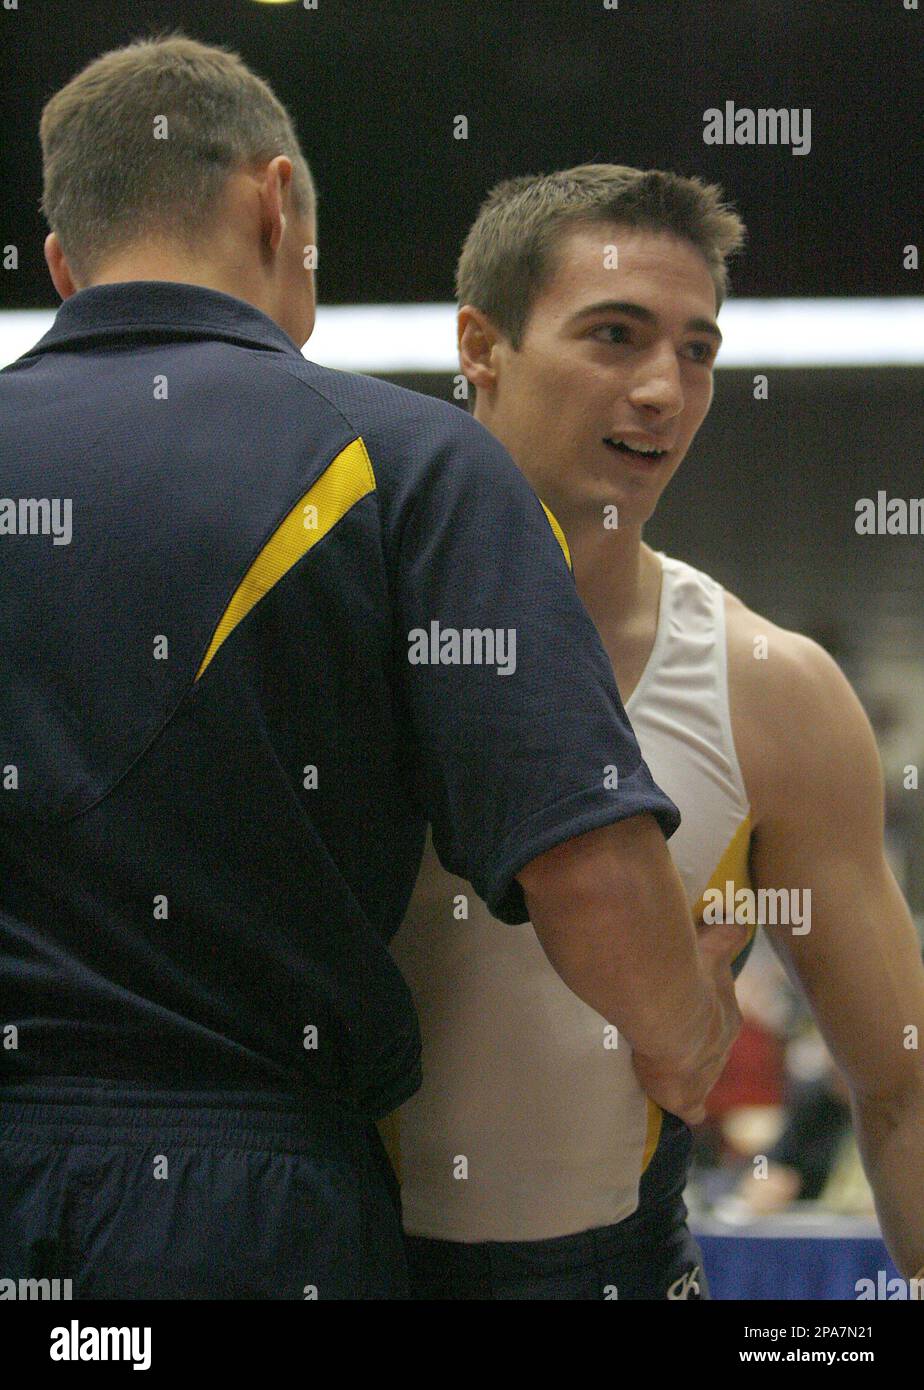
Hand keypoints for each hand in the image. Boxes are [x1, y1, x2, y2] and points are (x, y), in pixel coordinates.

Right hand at [631, 920, 748, 1124]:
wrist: (669, 1010)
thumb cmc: (687, 974)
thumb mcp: (711, 945)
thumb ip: (725, 934)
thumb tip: (741, 918)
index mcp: (726, 1013)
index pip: (721, 1018)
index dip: (706, 1016)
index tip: (694, 1015)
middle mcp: (721, 1045)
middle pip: (714, 1049)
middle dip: (701, 1047)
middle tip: (678, 1044)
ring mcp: (705, 1072)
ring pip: (704, 1076)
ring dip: (692, 1075)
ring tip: (675, 1076)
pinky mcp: (684, 1094)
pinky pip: (691, 1107)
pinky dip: (689, 1110)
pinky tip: (690, 1115)